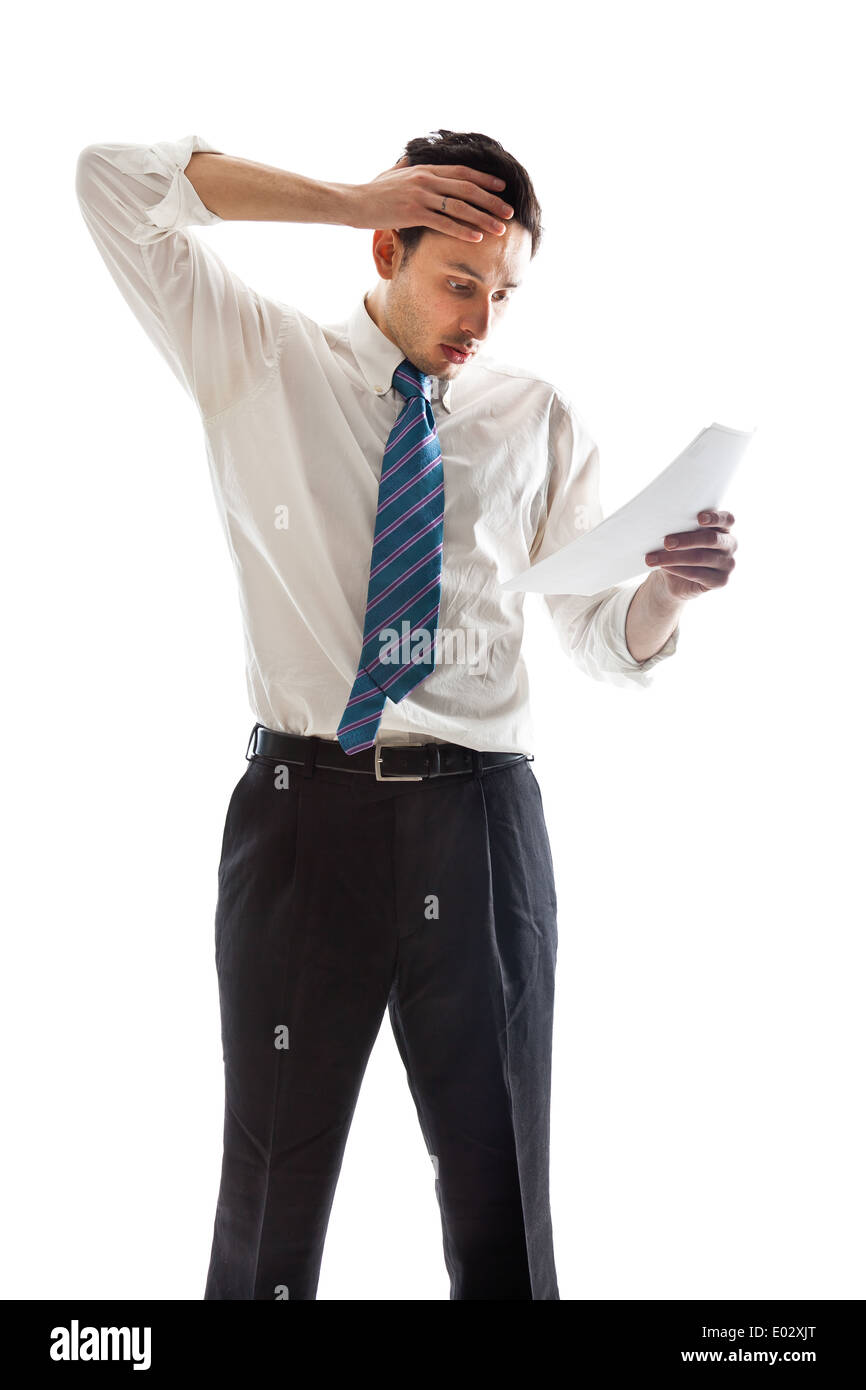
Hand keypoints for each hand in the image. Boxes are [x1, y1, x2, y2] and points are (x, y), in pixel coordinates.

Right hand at [348, 154, 513, 241]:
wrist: (353, 201)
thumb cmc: (373, 191)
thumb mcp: (392, 173)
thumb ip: (405, 166)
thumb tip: (409, 157)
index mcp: (425, 170)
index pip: (462, 173)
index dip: (485, 179)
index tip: (502, 187)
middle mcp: (426, 180)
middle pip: (467, 189)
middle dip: (492, 200)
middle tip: (510, 211)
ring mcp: (421, 196)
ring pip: (460, 207)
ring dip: (484, 218)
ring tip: (501, 229)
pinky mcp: (413, 213)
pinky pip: (444, 223)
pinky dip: (463, 230)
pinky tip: (477, 237)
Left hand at [644, 510, 737, 600]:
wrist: (675, 579)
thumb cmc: (679, 550)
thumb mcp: (680, 537)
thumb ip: (680, 529)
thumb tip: (664, 524)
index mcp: (724, 528)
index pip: (727, 519)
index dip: (715, 518)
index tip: (699, 518)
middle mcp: (730, 544)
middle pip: (711, 539)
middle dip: (687, 540)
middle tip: (666, 542)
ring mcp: (728, 564)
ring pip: (700, 558)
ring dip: (674, 557)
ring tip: (654, 558)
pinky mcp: (721, 581)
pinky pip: (697, 574)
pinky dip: (678, 570)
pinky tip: (664, 567)